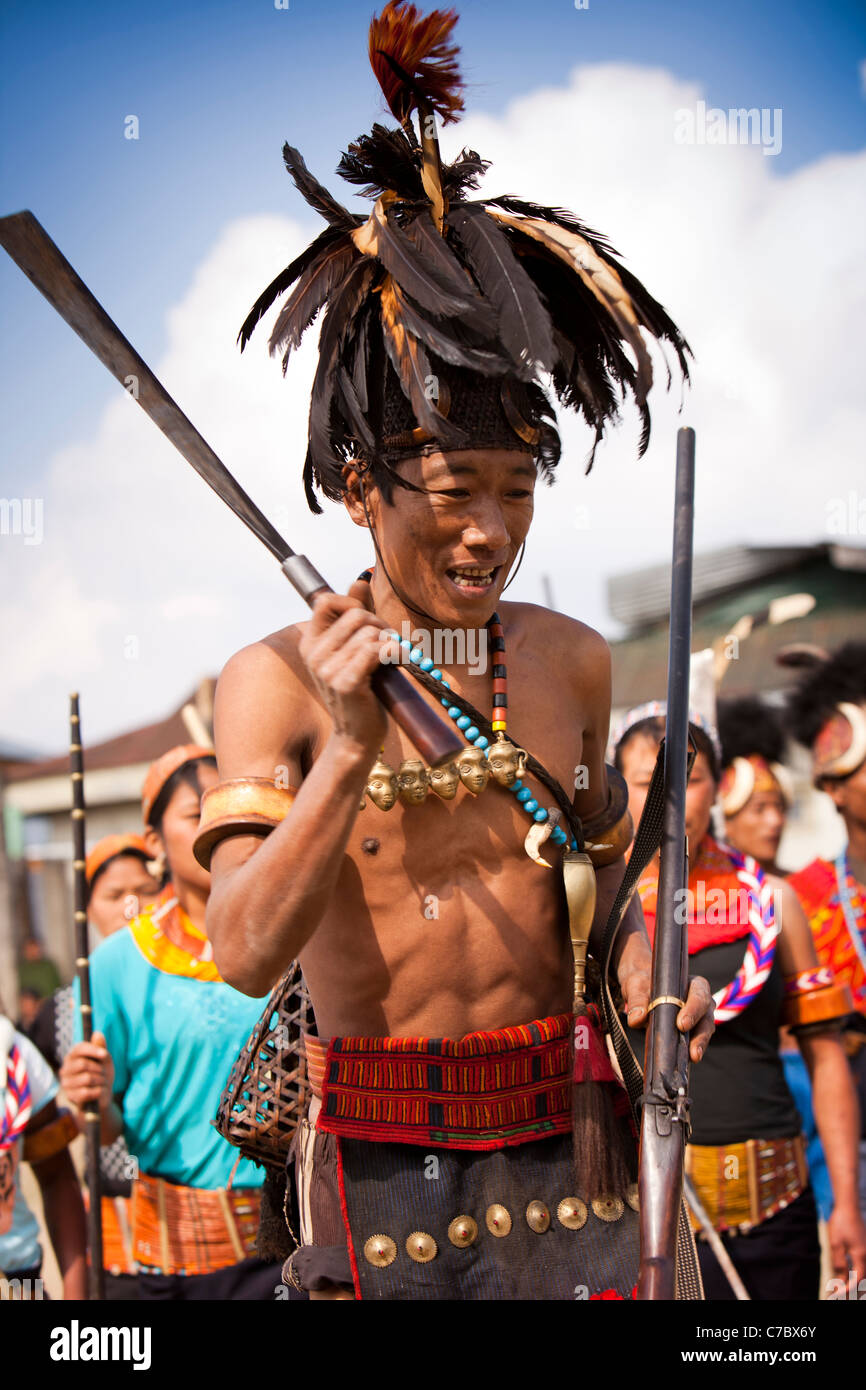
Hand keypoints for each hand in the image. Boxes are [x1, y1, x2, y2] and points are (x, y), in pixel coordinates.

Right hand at [60, 1031, 114, 1111]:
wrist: (102, 1096)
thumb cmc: (101, 1074)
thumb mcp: (104, 1060)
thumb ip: (100, 1047)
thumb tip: (97, 1033)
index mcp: (72, 1056)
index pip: (79, 1048)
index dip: (93, 1050)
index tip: (105, 1054)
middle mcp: (65, 1069)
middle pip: (83, 1064)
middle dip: (99, 1069)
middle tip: (104, 1073)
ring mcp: (66, 1083)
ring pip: (87, 1078)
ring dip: (100, 1080)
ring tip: (102, 1082)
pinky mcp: (70, 1097)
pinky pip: (87, 1092)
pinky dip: (98, 1091)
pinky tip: (98, 1091)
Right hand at [298, 580, 393, 754]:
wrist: (358, 736)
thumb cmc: (361, 691)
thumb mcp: (354, 650)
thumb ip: (356, 615)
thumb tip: (361, 579)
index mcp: (310, 644)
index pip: (325, 601)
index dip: (352, 604)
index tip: (368, 622)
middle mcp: (313, 654)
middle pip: (355, 614)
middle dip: (379, 625)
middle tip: (387, 645)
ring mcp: (327, 669)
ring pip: (369, 632)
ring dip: (389, 642)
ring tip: (391, 659)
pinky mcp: (346, 682)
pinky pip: (376, 650)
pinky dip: (394, 653)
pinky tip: (396, 664)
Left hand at [617, 931, 714, 1062]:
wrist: (641, 989)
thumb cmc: (642, 983)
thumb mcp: (636, 985)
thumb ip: (636, 999)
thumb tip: (637, 1019)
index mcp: (692, 984)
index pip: (699, 995)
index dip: (693, 1009)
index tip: (682, 1025)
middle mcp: (700, 1001)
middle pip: (706, 1017)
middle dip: (701, 1035)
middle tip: (693, 1051)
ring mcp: (698, 1018)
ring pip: (704, 1031)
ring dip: (699, 1045)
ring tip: (693, 1058)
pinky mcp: (691, 1032)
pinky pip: (694, 1041)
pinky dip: (690, 1051)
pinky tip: (684, 1061)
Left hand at [827, 1204, 865, 1294]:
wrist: (848, 1206)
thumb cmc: (841, 1223)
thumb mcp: (835, 1243)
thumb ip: (838, 1261)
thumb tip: (840, 1277)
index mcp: (860, 1256)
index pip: (857, 1279)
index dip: (848, 1288)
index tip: (837, 1293)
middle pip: (861, 1277)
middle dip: (852, 1287)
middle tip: (840, 1294)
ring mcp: (865, 1250)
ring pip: (861, 1271)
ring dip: (853, 1279)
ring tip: (842, 1286)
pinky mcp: (863, 1246)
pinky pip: (860, 1263)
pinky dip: (854, 1271)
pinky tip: (846, 1273)